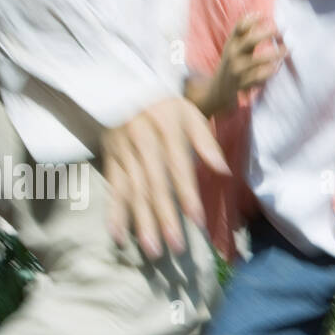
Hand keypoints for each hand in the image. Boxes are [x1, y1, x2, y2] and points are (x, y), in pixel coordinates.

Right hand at [100, 97, 230, 258]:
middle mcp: (142, 143)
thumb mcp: (189, 114)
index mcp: (166, 131)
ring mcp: (123, 153)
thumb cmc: (165, 107)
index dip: (187, 195)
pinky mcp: (110, 159)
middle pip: (154, 186)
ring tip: (152, 250)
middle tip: (176, 248)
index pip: (178, 168)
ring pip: (132, 192)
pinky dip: (114, 214)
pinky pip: (112, 189)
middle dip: (165, 218)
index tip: (197, 222)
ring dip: (141, 223)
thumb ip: (206, 142)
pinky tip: (118, 236)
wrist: (122, 84)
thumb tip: (224, 171)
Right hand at [206, 14, 287, 114]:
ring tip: (287, 51)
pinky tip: (277, 68)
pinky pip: (259, 77)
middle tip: (281, 31)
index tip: (266, 16)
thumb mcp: (236, 47)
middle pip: (250, 40)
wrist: (219, 89)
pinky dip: (269, 72)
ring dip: (275, 55)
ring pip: (257, 61)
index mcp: (232, 43)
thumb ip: (246, 34)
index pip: (240, 27)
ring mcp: (236, 69)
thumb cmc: (234, 64)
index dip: (253, 19)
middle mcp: (232, 54)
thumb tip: (258, 14)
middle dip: (267, 34)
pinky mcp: (242, 83)